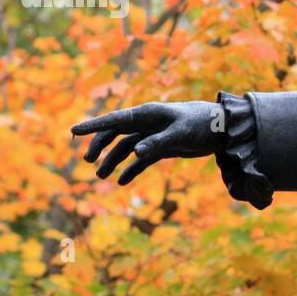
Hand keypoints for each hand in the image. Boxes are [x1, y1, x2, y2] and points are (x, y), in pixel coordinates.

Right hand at [71, 101, 223, 185]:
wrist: (223, 130)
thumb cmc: (202, 125)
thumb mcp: (181, 134)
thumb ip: (158, 143)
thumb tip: (135, 153)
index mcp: (147, 114)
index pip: (114, 119)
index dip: (93, 125)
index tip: (73, 130)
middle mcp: (147, 123)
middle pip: (115, 133)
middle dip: (99, 145)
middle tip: (88, 161)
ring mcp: (154, 135)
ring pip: (126, 147)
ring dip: (113, 160)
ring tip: (101, 176)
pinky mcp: (162, 147)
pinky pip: (141, 159)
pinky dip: (132, 168)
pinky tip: (122, 181)